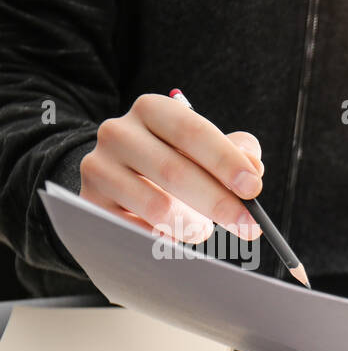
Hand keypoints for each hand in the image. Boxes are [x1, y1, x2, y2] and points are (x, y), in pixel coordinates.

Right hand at [79, 92, 264, 242]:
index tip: (254, 189)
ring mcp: (98, 168)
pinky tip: (172, 235)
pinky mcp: (91, 204)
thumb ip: (237, 153)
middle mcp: (118, 133)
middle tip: (249, 228)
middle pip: (175, 171)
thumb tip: (254, 168)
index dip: (225, 161)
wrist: (122, 179)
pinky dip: (166, 239)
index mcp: (152, 110)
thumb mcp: (207, 150)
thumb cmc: (179, 161)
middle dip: (220, 203)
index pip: (191, 131)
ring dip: (193, 226)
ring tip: (202, 229)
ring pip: (158, 207)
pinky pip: (138, 232)